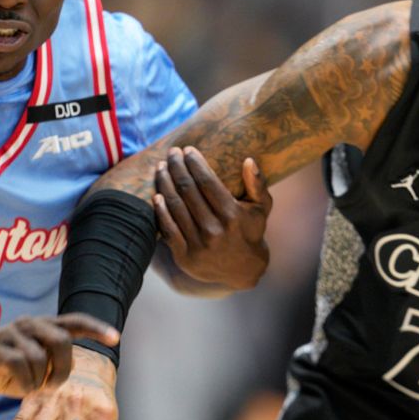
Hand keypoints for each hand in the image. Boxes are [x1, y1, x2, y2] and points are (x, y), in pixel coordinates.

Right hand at [0, 314, 117, 397]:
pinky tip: (24, 390)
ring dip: (39, 380)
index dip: (97, 328)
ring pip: (38, 356)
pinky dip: (26, 382)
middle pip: (61, 340)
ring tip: (33, 389)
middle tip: (55, 386)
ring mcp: (10, 332)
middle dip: (64, 368)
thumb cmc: (12, 371)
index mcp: (45, 327)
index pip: (76, 321)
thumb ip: (57, 363)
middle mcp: (30, 324)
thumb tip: (80, 371)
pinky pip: (18, 363)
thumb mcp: (39, 368)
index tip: (116, 338)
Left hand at [153, 146, 271, 289]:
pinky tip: (157, 195)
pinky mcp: (185, 257)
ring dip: (165, 183)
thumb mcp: (262, 208)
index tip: (188, 150)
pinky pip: (168, 229)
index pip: (207, 182)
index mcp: (233, 215)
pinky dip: (161, 211)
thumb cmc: (251, 231)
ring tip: (160, 168)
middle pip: (188, 190)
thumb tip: (248, 160)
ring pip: (175, 206)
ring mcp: (198, 244)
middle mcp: (214, 230)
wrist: (243, 270)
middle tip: (172, 153)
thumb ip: (257, 184)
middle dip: (177, 167)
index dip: (195, 163)